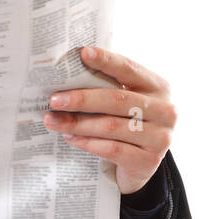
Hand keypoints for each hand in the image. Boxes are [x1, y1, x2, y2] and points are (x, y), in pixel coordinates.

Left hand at [42, 46, 176, 195]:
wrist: (142, 165)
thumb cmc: (127, 124)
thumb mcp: (125, 103)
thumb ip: (107, 88)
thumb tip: (66, 77)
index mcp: (158, 87)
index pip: (129, 69)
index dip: (106, 61)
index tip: (83, 53)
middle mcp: (165, 110)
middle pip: (117, 99)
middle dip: (82, 99)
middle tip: (54, 99)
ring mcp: (160, 138)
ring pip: (111, 126)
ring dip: (78, 123)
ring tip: (53, 121)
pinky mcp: (149, 161)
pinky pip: (112, 149)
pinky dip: (87, 142)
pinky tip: (70, 138)